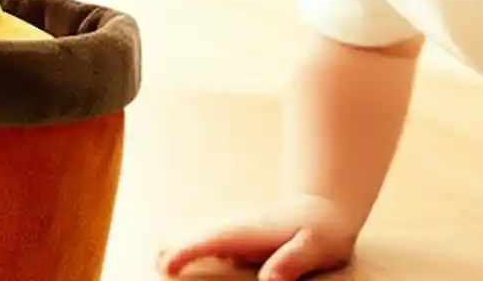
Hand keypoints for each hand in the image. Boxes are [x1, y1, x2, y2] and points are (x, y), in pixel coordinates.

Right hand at [156, 193, 360, 279]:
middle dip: (175, 249)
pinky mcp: (240, 239)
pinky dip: (191, 248)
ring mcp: (238, 232)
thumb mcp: (316, 247)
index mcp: (253, 232)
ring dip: (179, 247)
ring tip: (157, 259)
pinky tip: (178, 257)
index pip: (212, 240)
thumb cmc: (324, 230)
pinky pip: (209, 242)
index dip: (188, 252)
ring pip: (201, 237)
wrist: (326, 209)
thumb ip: (292, 261)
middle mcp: (240, 229)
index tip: (168, 265)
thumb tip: (269, 280)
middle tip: (156, 264)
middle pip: (199, 236)